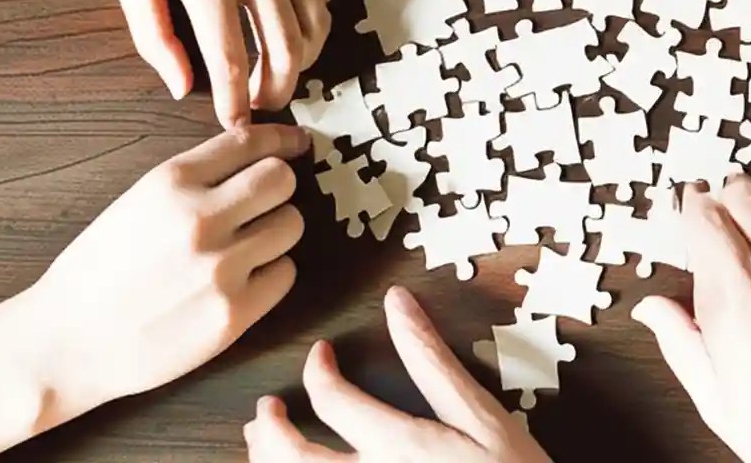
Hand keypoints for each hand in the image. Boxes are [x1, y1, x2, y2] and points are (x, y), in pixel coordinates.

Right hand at [28, 125, 309, 406]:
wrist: (68, 341)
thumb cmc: (98, 272)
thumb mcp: (138, 202)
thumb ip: (194, 179)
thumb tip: (254, 158)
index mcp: (170, 181)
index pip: (249, 142)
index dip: (282, 140)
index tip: (298, 143)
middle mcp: (200, 218)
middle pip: (282, 180)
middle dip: (278, 189)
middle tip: (264, 205)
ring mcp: (220, 267)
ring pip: (291, 226)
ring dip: (276, 233)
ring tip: (247, 247)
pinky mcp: (234, 312)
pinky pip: (285, 274)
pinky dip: (271, 275)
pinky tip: (241, 281)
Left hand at [92, 0, 332, 128]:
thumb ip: (154, 36)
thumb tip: (183, 85)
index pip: (230, 60)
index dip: (236, 102)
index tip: (235, 121)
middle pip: (286, 51)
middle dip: (278, 89)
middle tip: (262, 101)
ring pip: (316, 24)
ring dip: (302, 58)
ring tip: (279, 67)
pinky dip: (314, 17)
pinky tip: (291, 23)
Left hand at [243, 287, 548, 461]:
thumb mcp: (482, 416)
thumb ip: (433, 361)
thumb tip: (398, 303)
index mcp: (398, 447)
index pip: (332, 401)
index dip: (318, 370)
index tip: (321, 355)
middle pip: (292, 459)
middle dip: (270, 432)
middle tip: (268, 410)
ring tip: (269, 445)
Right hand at [632, 178, 750, 462]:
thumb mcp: (715, 399)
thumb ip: (681, 343)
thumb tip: (653, 308)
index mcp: (729, 302)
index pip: (703, 223)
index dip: (690, 204)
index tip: (684, 201)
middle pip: (740, 201)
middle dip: (720, 193)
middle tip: (711, 195)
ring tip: (744, 192)